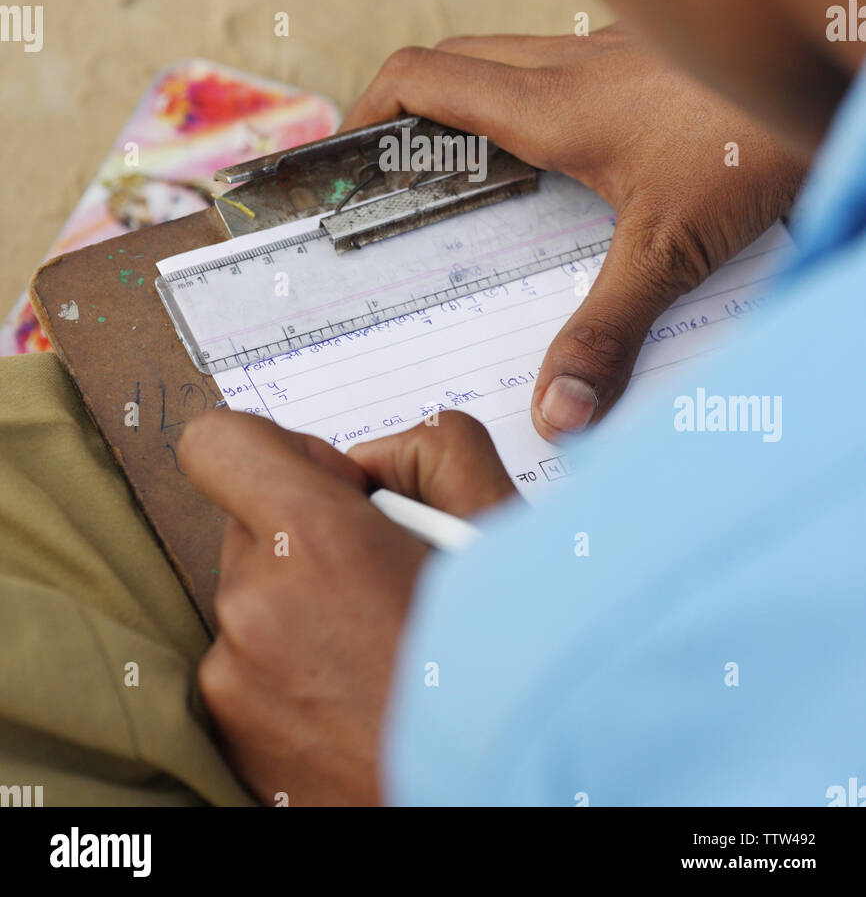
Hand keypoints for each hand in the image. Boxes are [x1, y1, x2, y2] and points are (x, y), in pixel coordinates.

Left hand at [179, 409, 510, 806]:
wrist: (500, 795)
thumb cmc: (506, 667)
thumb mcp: (500, 528)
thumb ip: (436, 451)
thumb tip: (373, 459)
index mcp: (312, 540)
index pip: (218, 443)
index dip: (279, 453)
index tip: (335, 491)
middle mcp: (254, 607)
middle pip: (249, 528)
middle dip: (311, 540)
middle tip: (389, 584)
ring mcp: (235, 684)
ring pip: (254, 604)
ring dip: (306, 612)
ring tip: (384, 654)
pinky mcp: (234, 741)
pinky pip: (249, 673)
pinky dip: (297, 674)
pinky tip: (362, 699)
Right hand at [342, 25, 806, 436]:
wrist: (835, 68)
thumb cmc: (755, 141)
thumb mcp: (672, 249)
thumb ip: (607, 331)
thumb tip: (554, 414)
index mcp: (550, 107)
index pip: (421, 78)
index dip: (365, 109)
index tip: (342, 154)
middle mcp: (571, 64)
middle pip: (453, 60)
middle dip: (408, 105)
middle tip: (396, 169)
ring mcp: (613, 49)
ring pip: (510, 55)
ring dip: (474, 97)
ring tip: (471, 168)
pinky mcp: (652, 54)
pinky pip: (566, 61)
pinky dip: (536, 95)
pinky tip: (573, 152)